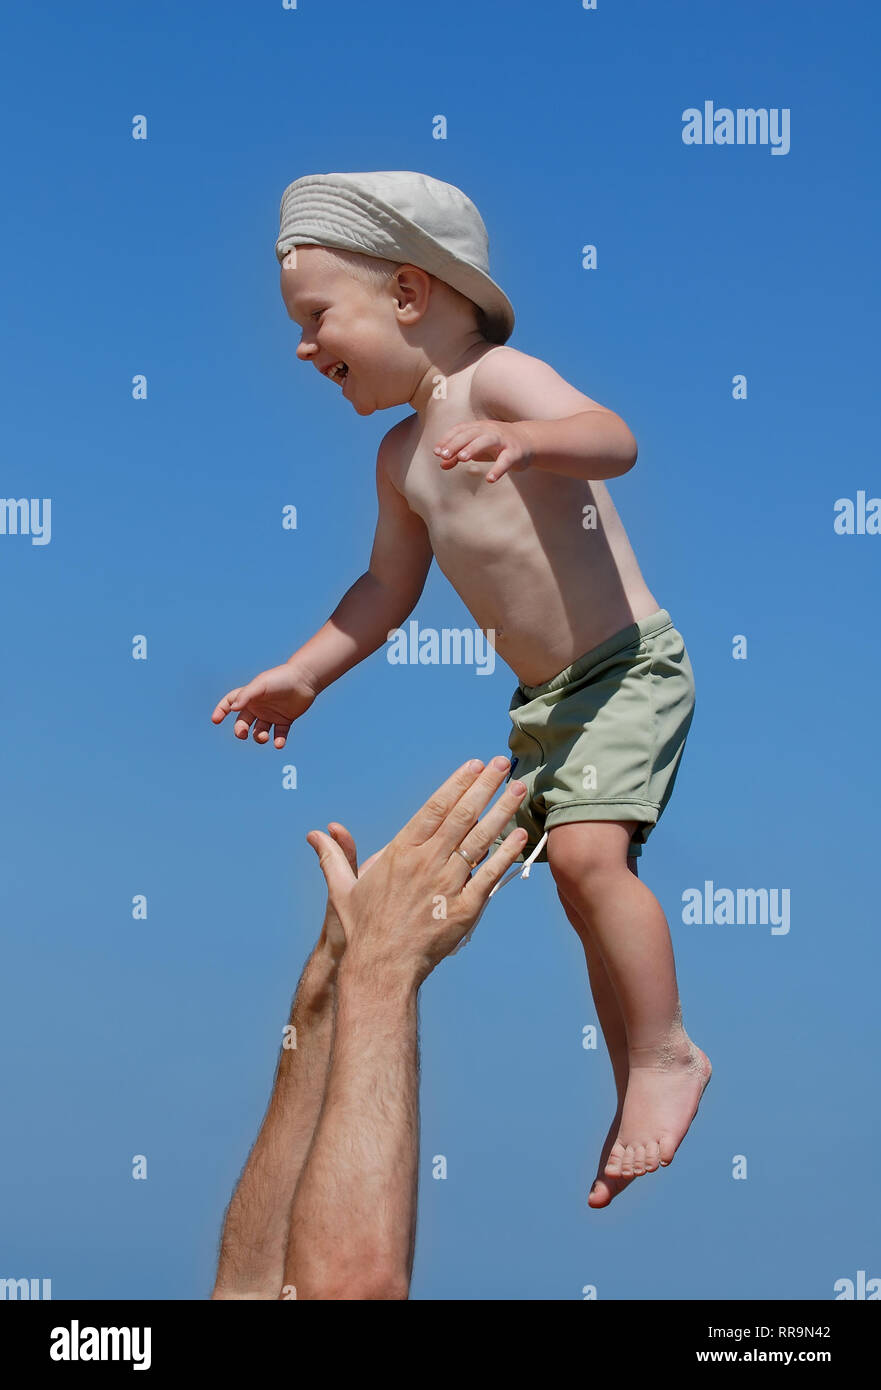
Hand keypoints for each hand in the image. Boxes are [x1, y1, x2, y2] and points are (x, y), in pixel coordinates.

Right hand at [212, 662, 317, 747]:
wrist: (305, 679)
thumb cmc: (281, 678)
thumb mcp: (261, 684)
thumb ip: (246, 695)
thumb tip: (232, 708)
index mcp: (249, 696)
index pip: (229, 703)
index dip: (220, 710)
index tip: (215, 720)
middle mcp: (258, 707)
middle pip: (242, 723)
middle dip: (240, 730)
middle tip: (243, 733)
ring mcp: (271, 715)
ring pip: (259, 732)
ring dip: (259, 737)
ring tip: (265, 737)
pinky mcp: (285, 721)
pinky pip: (279, 735)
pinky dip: (278, 741)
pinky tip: (279, 743)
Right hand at [305, 757, 528, 986]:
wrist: (381, 968)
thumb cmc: (362, 928)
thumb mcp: (342, 888)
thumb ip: (333, 856)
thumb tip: (315, 834)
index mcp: (401, 852)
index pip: (434, 808)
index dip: (456, 784)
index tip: (474, 765)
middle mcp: (426, 862)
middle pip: (461, 816)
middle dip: (484, 786)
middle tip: (503, 764)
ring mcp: (447, 884)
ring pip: (480, 840)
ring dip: (501, 811)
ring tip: (517, 790)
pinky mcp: (464, 908)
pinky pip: (489, 875)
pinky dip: (506, 854)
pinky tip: (520, 835)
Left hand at [433, 419, 534, 481]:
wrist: (527, 441)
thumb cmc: (497, 445)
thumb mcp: (476, 449)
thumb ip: (458, 456)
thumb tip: (441, 464)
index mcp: (479, 428)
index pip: (460, 430)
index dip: (448, 439)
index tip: (437, 452)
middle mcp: (489, 430)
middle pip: (470, 434)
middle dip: (456, 444)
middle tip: (443, 455)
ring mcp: (503, 440)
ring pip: (486, 441)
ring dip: (473, 448)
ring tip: (462, 458)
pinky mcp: (514, 452)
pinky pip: (506, 460)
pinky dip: (498, 469)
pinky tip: (490, 479)